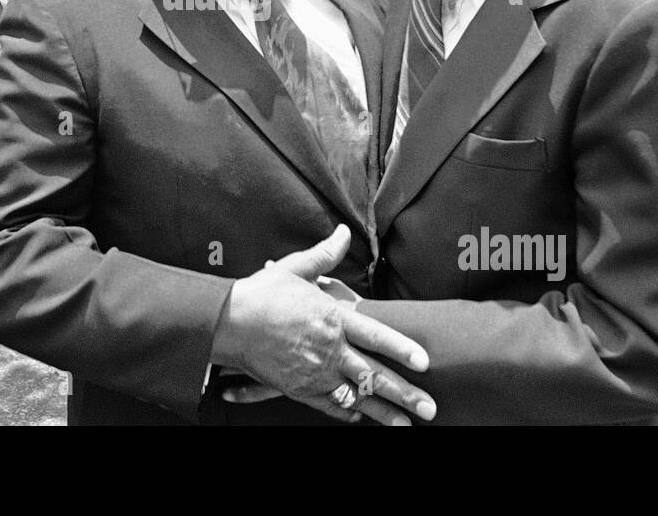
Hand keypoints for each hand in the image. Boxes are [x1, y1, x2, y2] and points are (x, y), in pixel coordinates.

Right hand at [211, 225, 434, 425]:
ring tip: (407, 425)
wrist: (228, 324)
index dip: (403, 349)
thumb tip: (343, 233)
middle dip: (405, 393)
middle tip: (429, 407)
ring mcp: (315, 373)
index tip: (425, 362)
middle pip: (374, 375)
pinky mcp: (299, 388)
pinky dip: (349, 413)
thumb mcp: (296, 268)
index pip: (377, 336)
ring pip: (357, 397)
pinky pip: (330, 405)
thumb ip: (325, 255)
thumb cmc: (262, 294)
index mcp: (333, 318)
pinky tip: (363, 419)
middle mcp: (329, 349)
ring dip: (384, 412)